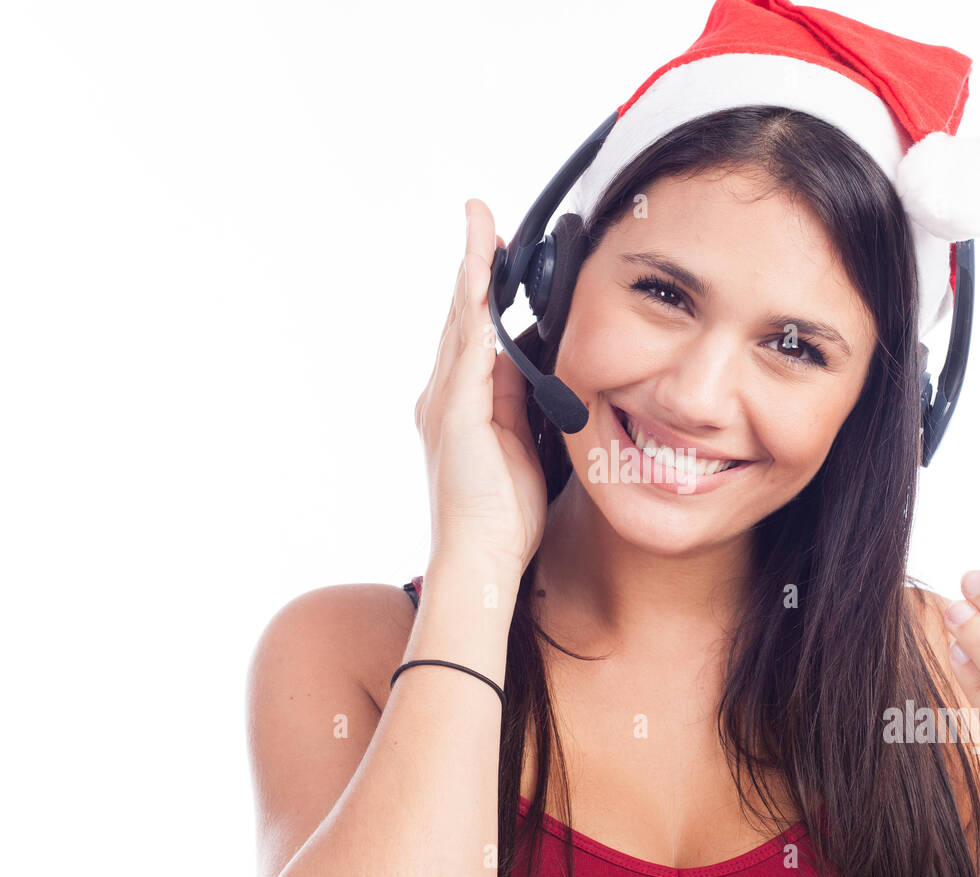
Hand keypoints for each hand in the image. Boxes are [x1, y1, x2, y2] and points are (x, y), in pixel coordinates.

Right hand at [415, 198, 547, 578]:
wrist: (481, 558)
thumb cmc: (504, 515)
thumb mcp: (522, 446)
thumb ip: (522, 403)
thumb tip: (535, 365)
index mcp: (463, 403)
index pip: (473, 331)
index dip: (483, 289)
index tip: (496, 250)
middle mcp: (444, 395)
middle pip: (459, 314)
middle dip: (471, 262)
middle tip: (479, 214)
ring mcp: (446, 402)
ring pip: (459, 320)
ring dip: (470, 269)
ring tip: (478, 222)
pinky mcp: (456, 413)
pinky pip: (467, 348)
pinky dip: (473, 308)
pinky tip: (480, 274)